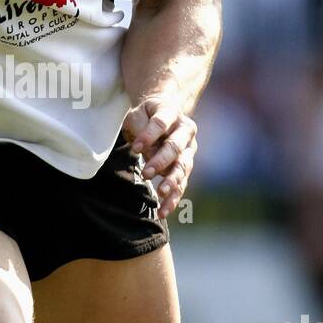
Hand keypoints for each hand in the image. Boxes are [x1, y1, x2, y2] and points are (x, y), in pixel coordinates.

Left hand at [122, 96, 197, 218]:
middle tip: (146, 173)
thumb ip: (141, 129)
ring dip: (172, 181)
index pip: (160, 123)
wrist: (163, 113)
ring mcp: (188, 149)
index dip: (148, 136)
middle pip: (175, 147)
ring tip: (162, 192)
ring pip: (183, 167)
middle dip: (161, 161)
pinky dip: (173, 198)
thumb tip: (145, 152)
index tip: (134, 149)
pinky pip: (182, 183)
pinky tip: (163, 211)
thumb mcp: (138, 114)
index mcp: (172, 112)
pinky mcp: (186, 166)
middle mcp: (185, 131)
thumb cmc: (146, 115)